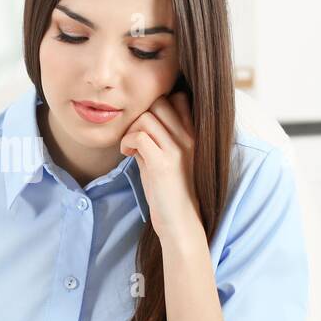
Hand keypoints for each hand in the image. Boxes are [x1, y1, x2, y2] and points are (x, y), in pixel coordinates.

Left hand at [119, 91, 202, 239]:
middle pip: (159, 102)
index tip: (146, 126)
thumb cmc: (170, 192)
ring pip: (145, 118)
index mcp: (194, 135)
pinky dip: (127, 143)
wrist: (181, 223)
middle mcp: (189, 138)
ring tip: (130, 148)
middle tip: (134, 136)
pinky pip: (138, 136)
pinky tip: (128, 155)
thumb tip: (138, 123)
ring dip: (130, 131)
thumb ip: (158, 138)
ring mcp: (177, 150)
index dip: (156, 106)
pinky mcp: (163, 164)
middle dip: (140, 116)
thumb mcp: (168, 159)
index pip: (178, 98)